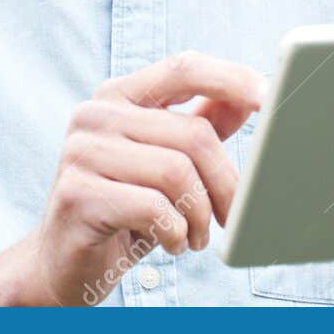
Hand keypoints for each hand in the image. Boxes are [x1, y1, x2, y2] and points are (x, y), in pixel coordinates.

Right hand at [7, 51, 263, 305]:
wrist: (63, 265)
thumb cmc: (126, 210)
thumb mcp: (167, 163)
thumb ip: (201, 124)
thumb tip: (249, 94)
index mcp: (119, 95)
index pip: (184, 67)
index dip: (232, 78)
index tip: (271, 99)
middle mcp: (95, 114)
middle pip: (192, 134)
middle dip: (225, 183)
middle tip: (232, 217)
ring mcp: (81, 152)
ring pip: (177, 172)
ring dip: (200, 215)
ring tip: (197, 236)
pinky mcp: (77, 194)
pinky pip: (153, 207)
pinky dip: (176, 232)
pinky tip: (173, 243)